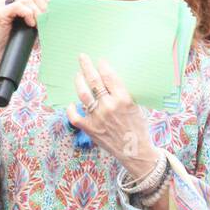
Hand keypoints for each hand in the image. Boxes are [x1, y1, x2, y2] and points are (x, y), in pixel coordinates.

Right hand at [0, 0, 51, 55]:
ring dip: (37, 12)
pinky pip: (19, 6)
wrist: (3, 49)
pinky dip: (28, 15)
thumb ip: (37, 4)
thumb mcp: (30, 15)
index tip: (48, 4)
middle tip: (45, 18)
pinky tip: (30, 24)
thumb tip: (54, 1)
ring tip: (38, 23)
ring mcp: (0, 2)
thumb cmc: (19, 32)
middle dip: (42, 5)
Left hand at [65, 54, 155, 168]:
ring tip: (77, 75)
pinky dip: (71, 108)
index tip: (100, 61)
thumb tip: (111, 80)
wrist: (135, 152)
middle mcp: (109, 106)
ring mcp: (98, 117)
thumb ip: (123, 94)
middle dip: (86, 66)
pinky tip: (72, 103)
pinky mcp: (90, 129)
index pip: (109, 76)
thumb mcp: (137, 107)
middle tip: (82, 57)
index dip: (102, 65)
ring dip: (79, 82)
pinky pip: (75, 116)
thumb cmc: (138, 129)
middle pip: (94, 81)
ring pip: (83, 94)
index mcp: (123, 99)